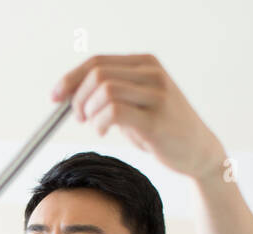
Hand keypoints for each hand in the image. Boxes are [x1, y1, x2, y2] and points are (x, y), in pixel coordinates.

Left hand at [50, 54, 226, 180]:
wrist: (198, 152)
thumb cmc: (162, 130)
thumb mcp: (136, 104)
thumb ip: (111, 94)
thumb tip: (70, 94)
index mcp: (145, 64)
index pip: (97, 62)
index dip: (70, 78)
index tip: (55, 97)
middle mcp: (152, 74)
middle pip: (97, 74)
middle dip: (77, 97)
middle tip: (78, 118)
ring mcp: (157, 94)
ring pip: (105, 90)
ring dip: (89, 111)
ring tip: (94, 126)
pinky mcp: (156, 119)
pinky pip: (115, 111)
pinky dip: (100, 122)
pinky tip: (104, 131)